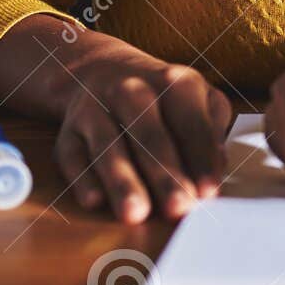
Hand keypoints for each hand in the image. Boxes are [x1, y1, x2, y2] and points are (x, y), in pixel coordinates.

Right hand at [0, 15, 232, 223]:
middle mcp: (132, 90)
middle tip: (177, 208)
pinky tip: (94, 201)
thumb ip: (212, 131)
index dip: (201, 159)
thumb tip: (216, 168)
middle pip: (149, 136)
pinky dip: (82, 178)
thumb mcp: (200, 99)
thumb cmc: (165, 97)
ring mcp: (96, 108)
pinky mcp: (68, 130)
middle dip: (164, 174)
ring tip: (135, 213)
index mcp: (175, 82)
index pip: (191, 124)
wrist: (106, 71)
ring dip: (122, 181)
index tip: (208, 192)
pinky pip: (72, 156)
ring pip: (108, 146)